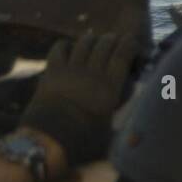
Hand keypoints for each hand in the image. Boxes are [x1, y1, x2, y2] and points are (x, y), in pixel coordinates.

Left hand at [20, 31, 139, 169]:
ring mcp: (70, 70)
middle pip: (105, 44)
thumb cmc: (81, 142)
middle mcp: (92, 73)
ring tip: (95, 40)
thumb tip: (135, 134)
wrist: (45, 142)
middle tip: (114, 41)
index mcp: (109, 87)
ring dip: (91, 39)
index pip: (123, 55)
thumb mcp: (108, 135)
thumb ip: (121, 126)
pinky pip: (59, 49)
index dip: (129, 44)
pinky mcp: (51, 72)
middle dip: (112, 39)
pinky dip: (65, 45)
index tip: (132, 41)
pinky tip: (69, 48)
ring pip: (84, 42)